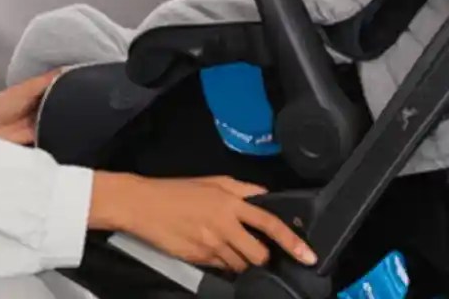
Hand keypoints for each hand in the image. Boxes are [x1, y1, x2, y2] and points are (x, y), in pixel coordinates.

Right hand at [88, 172, 315, 274]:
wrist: (141, 205)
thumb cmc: (176, 190)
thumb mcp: (213, 181)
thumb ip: (243, 190)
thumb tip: (265, 198)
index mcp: (230, 203)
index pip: (269, 223)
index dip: (291, 241)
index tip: (308, 255)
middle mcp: (223, 226)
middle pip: (258, 255)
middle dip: (263, 258)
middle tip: (259, 251)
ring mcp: (210, 246)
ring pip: (240, 265)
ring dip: (243, 262)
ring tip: (231, 247)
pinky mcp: (197, 259)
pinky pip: (221, 268)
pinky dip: (224, 263)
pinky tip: (214, 250)